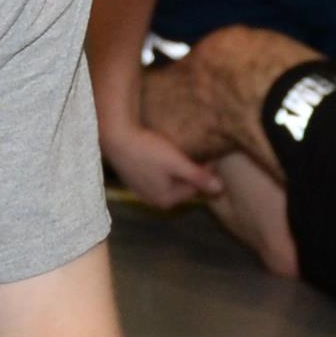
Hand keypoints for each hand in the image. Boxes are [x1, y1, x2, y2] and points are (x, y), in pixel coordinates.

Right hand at [102, 108, 220, 208]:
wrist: (115, 137)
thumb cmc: (146, 150)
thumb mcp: (176, 163)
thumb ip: (198, 177)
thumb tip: (220, 189)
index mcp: (166, 199)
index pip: (196, 187)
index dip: (206, 170)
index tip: (212, 153)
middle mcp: (153, 198)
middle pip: (182, 185)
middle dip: (192, 170)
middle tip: (201, 150)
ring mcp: (141, 188)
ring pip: (169, 178)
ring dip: (178, 167)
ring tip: (183, 149)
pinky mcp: (133, 176)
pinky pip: (156, 173)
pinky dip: (164, 165)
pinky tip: (164, 150)